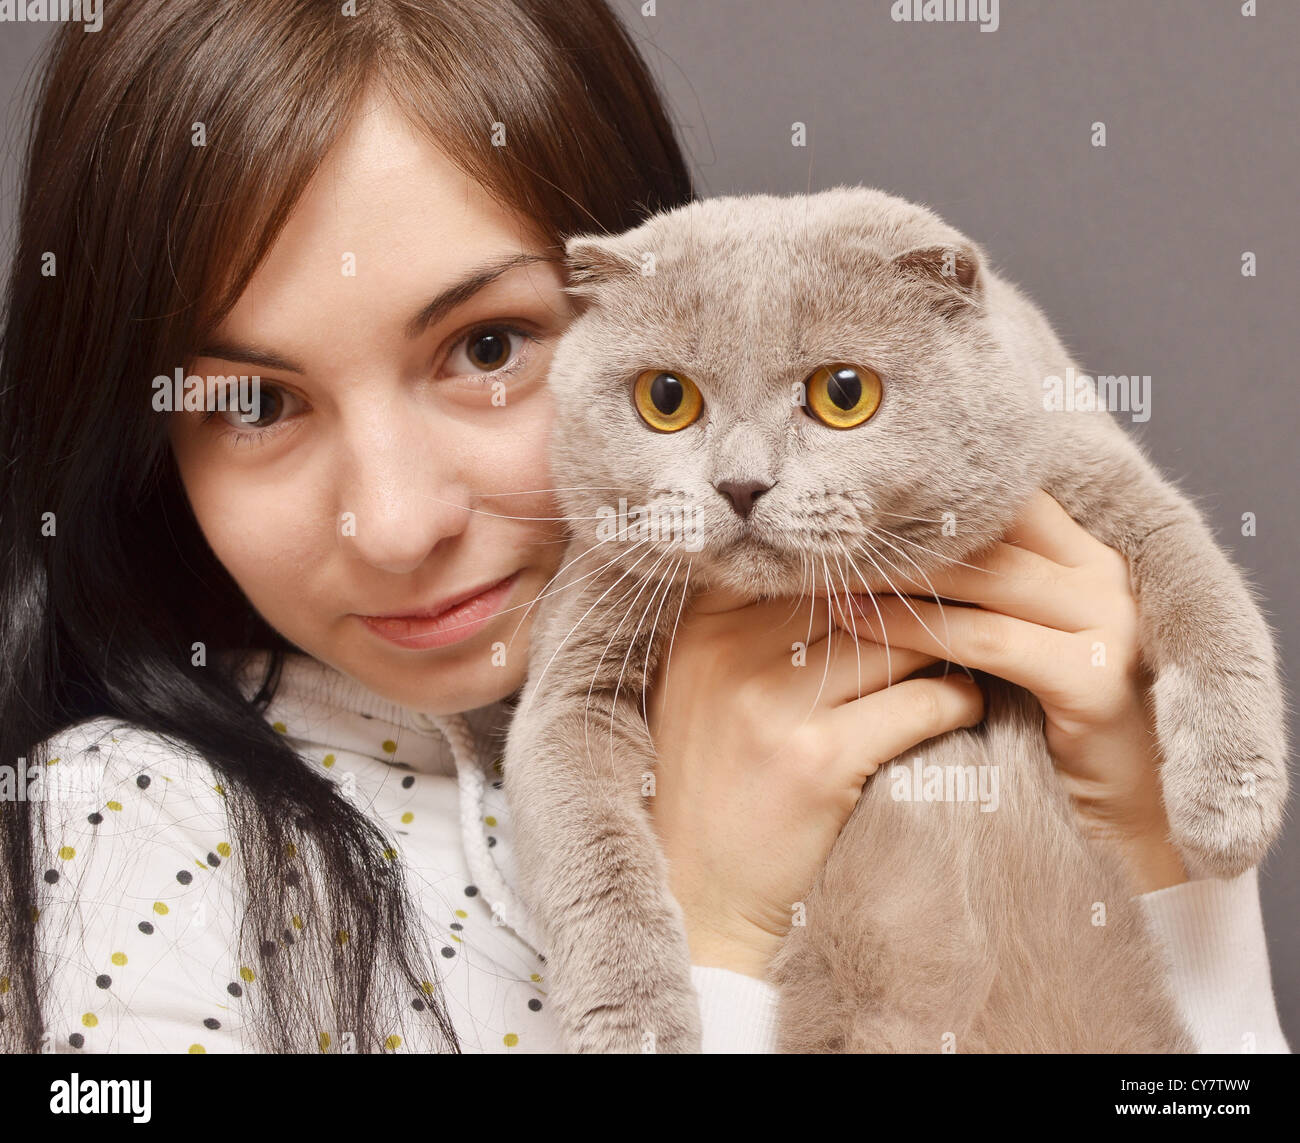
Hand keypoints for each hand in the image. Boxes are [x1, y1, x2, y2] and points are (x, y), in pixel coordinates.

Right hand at [645, 588, 984, 978]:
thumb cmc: (710, 785)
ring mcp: (773, 705)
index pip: (804, 562)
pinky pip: (919, 704)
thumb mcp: (702, 690)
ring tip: (969, 657)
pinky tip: (966, 705)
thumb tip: (848, 574)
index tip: (911, 568)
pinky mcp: (820, 760)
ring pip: (896, 642)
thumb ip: (751, 628)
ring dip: (946, 647)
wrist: (700, 895)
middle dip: (916, 600)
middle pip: (857, 594)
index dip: (865, 562)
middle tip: (964, 609)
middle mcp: (730, 653)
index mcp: (702, 628)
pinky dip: (956, 701)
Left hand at [851, 489, 1186, 893]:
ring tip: (826, 579)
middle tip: (826, 535)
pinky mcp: (1095, 677)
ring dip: (895, 577)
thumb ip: (972, 591)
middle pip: (989, 530)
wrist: (1111, 825)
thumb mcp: (1010, 644)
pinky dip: (916, 629)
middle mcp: (1105, 576)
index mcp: (1085, 556)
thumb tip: (873, 544)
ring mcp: (1109, 622)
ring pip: (983, 577)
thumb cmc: (1042, 732)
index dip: (925, 498)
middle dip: (901, 534)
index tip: (852, 503)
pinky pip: (986, 640)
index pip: (1000, 499)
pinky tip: (858, 624)